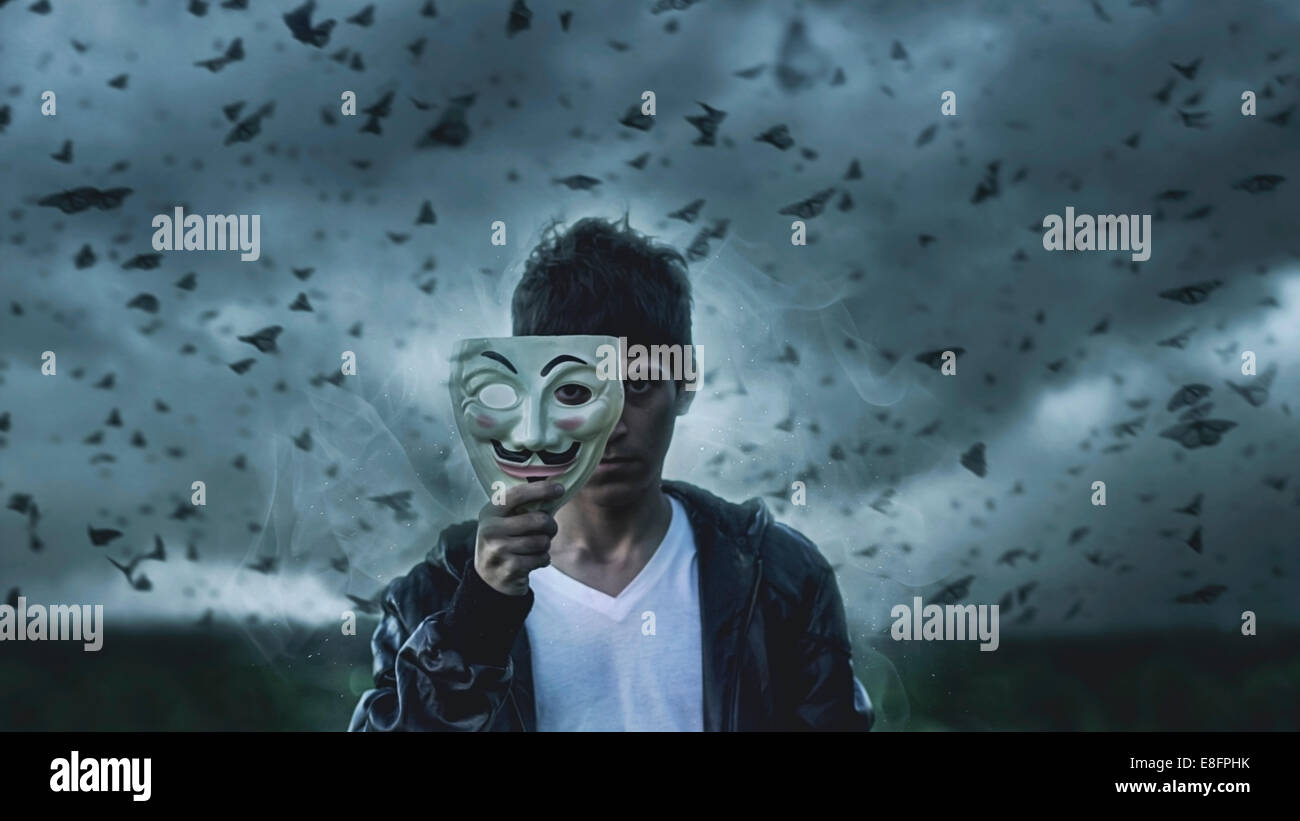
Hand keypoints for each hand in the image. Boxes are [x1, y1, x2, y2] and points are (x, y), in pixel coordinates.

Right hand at [473, 481, 562, 595]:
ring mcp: (499, 550)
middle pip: (538, 520)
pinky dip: (543, 559)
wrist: (489, 579)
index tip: (560, 488)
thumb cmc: (504, 542)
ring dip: (546, 545)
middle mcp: (491, 529)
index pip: (518, 495)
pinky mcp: (510, 568)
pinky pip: (542, 558)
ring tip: (537, 548)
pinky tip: (533, 561)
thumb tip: (554, 490)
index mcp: (490, 512)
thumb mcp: (503, 522)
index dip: (541, 490)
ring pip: (542, 541)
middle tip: (550, 529)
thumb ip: (522, 508)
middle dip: (551, 525)